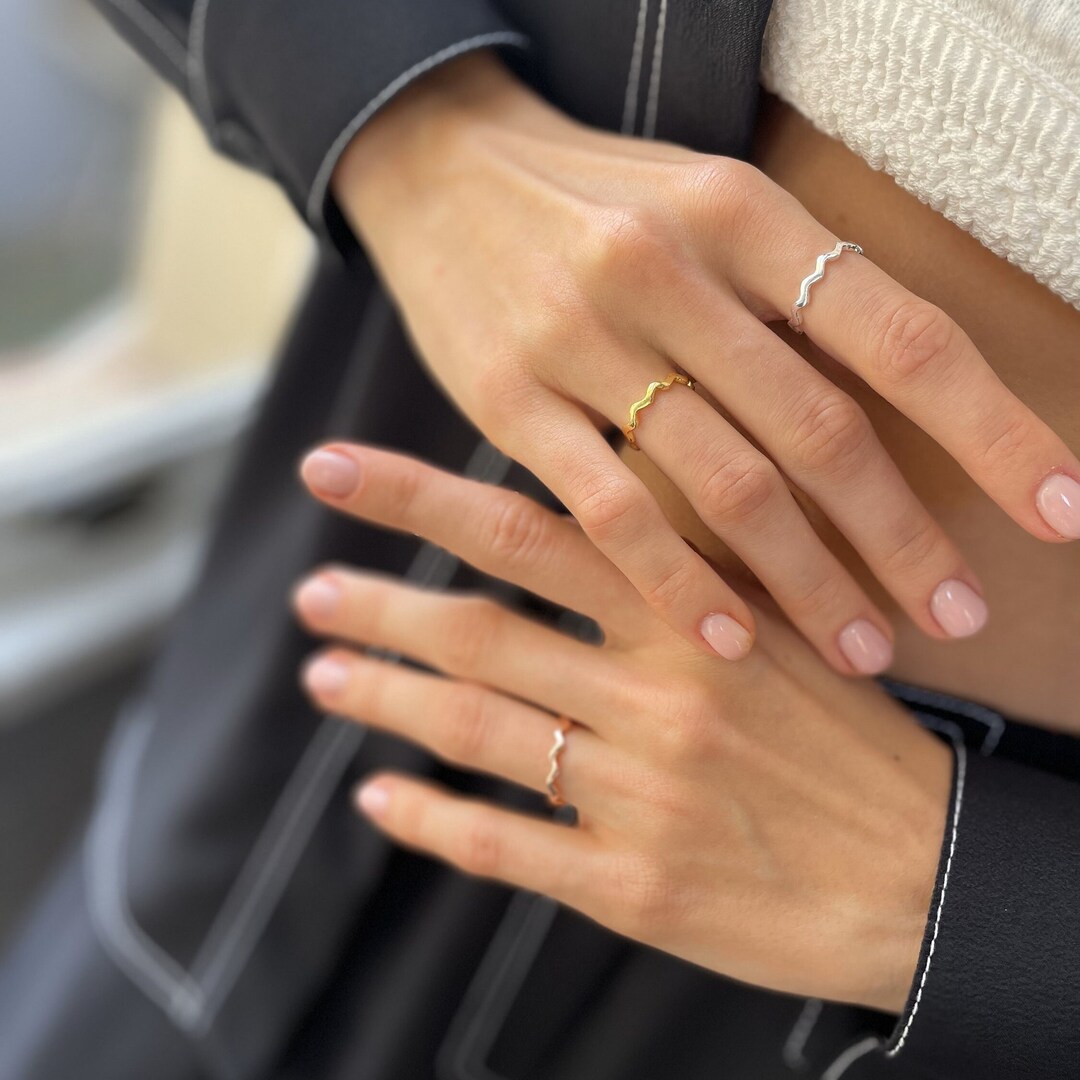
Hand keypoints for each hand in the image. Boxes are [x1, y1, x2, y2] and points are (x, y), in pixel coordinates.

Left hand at [291, 443, 953, 1012]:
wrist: (923, 872)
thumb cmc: (852, 735)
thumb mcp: (790, 620)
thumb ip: (690, 569)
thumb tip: (588, 503)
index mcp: (692, 616)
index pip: (530, 530)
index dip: (421, 495)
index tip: (335, 467)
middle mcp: (658, 693)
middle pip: (481, 631)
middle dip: (382, 607)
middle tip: (313, 593)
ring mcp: (641, 794)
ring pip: (478, 731)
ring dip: (388, 699)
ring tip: (324, 676)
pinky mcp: (635, 887)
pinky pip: (507, 845)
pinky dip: (432, 821)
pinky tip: (382, 799)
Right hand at [323, 50, 1079, 675]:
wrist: (441, 170)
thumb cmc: (595, 200)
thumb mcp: (704, 205)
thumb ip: (788, 296)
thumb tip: (887, 412)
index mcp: (741, 211)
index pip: (899, 335)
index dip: (994, 431)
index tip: (1062, 512)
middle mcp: (669, 269)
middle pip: (821, 429)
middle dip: (902, 537)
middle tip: (958, 614)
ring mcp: (582, 338)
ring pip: (724, 484)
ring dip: (807, 581)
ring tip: (863, 648)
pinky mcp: (510, 402)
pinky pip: (613, 511)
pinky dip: (680, 584)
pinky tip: (730, 641)